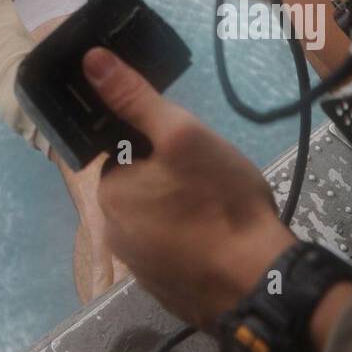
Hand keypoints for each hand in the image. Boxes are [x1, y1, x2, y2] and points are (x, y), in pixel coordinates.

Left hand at [82, 47, 294, 327]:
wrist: (261, 284)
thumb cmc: (220, 202)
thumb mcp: (182, 135)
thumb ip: (134, 98)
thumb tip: (90, 59)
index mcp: (108, 196)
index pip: (123, 154)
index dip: (158, 145)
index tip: (189, 151)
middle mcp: (114, 236)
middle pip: (140, 187)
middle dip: (169, 178)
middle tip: (210, 179)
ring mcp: (142, 270)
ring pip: (158, 220)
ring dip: (181, 211)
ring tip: (219, 208)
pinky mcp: (168, 292)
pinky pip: (174, 253)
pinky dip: (192, 243)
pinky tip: (220, 240)